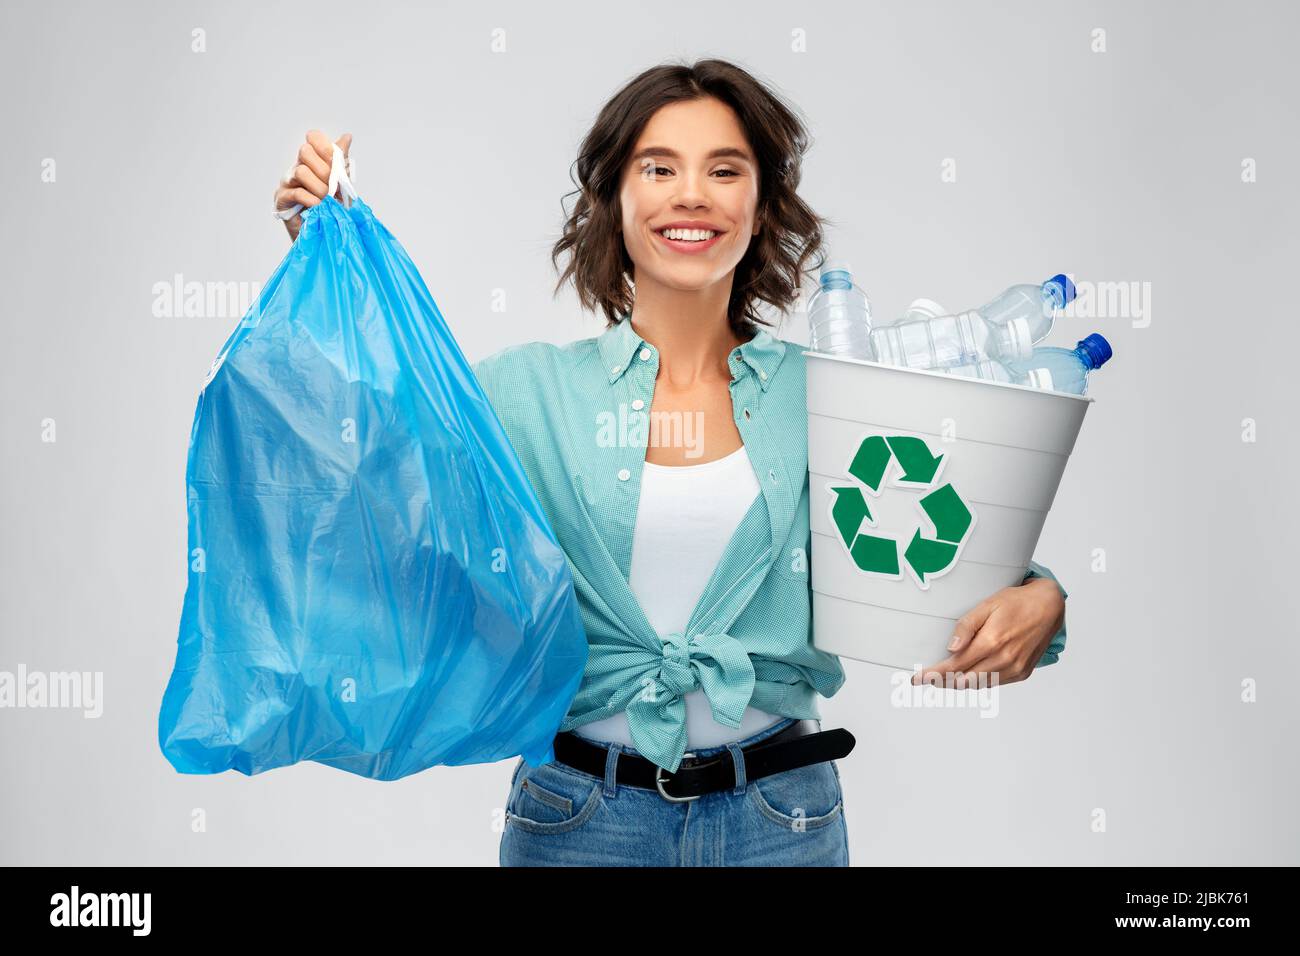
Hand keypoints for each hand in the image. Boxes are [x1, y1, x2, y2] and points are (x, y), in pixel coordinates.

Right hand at [273, 130, 351, 241]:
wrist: (323, 233)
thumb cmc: (331, 208)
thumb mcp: (341, 183)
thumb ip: (341, 161)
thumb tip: (347, 136)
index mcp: (312, 161)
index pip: (312, 137)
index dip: (325, 147)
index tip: (336, 163)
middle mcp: (297, 167)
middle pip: (304, 151)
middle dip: (324, 170)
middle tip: (333, 188)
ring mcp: (287, 182)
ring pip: (300, 171)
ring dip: (319, 188)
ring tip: (327, 201)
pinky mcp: (281, 199)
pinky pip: (296, 192)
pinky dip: (311, 200)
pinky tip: (318, 207)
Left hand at [910, 576, 1064, 687]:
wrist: (1049, 607)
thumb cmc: (1017, 602)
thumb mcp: (987, 604)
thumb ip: (967, 626)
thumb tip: (951, 648)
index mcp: (992, 642)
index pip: (955, 665)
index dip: (934, 674)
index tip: (917, 678)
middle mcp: (1004, 660)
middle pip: (964, 680)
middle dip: (941, 682)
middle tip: (925, 679)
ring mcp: (1015, 669)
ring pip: (979, 685)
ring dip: (958, 684)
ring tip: (941, 679)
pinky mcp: (1022, 673)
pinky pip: (994, 683)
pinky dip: (978, 682)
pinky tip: (966, 677)